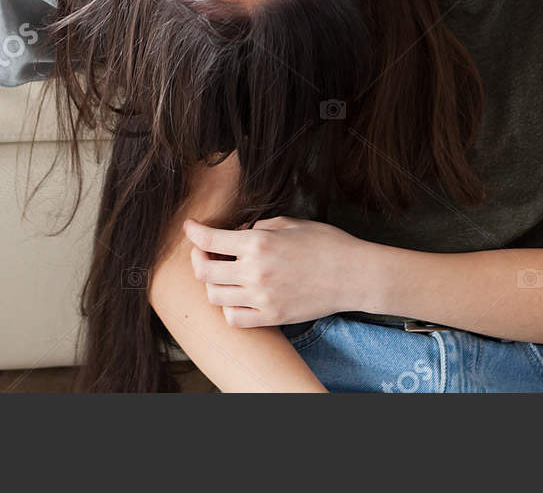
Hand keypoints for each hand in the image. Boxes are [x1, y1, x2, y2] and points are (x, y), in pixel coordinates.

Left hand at [183, 215, 371, 327]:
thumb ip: (257, 228)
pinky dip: (229, 308)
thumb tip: (237, 234)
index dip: (193, 232)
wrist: (353, 275)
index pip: (209, 240)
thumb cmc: (326, 243)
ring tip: (223, 275)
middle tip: (204, 253)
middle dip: (198, 259)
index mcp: (257, 243)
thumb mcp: (289, 223)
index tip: (190, 227)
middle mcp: (254, 272)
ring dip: (212, 285)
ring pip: (214, 297)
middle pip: (204, 273)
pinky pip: (234, 319)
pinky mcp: (272, 317)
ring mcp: (262, 299)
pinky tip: (237, 297)